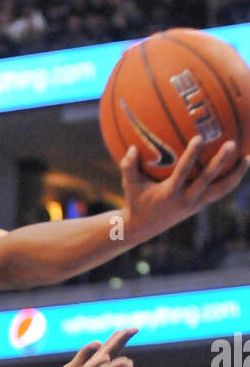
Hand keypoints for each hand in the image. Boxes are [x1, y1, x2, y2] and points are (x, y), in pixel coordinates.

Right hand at [121, 136, 249, 241]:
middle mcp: (186, 201)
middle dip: (221, 163)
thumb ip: (128, 166)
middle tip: (231, 143)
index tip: (199, 137)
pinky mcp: (201, 204)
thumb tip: (131, 148)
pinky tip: (240, 164)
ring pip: (221, 190)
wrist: (144, 228)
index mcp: (170, 194)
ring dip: (236, 175)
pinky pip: (220, 191)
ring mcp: (196, 204)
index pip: (183, 173)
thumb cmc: (136, 201)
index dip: (191, 156)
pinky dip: (231, 179)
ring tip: (248, 158)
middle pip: (208, 181)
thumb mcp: (129, 185)